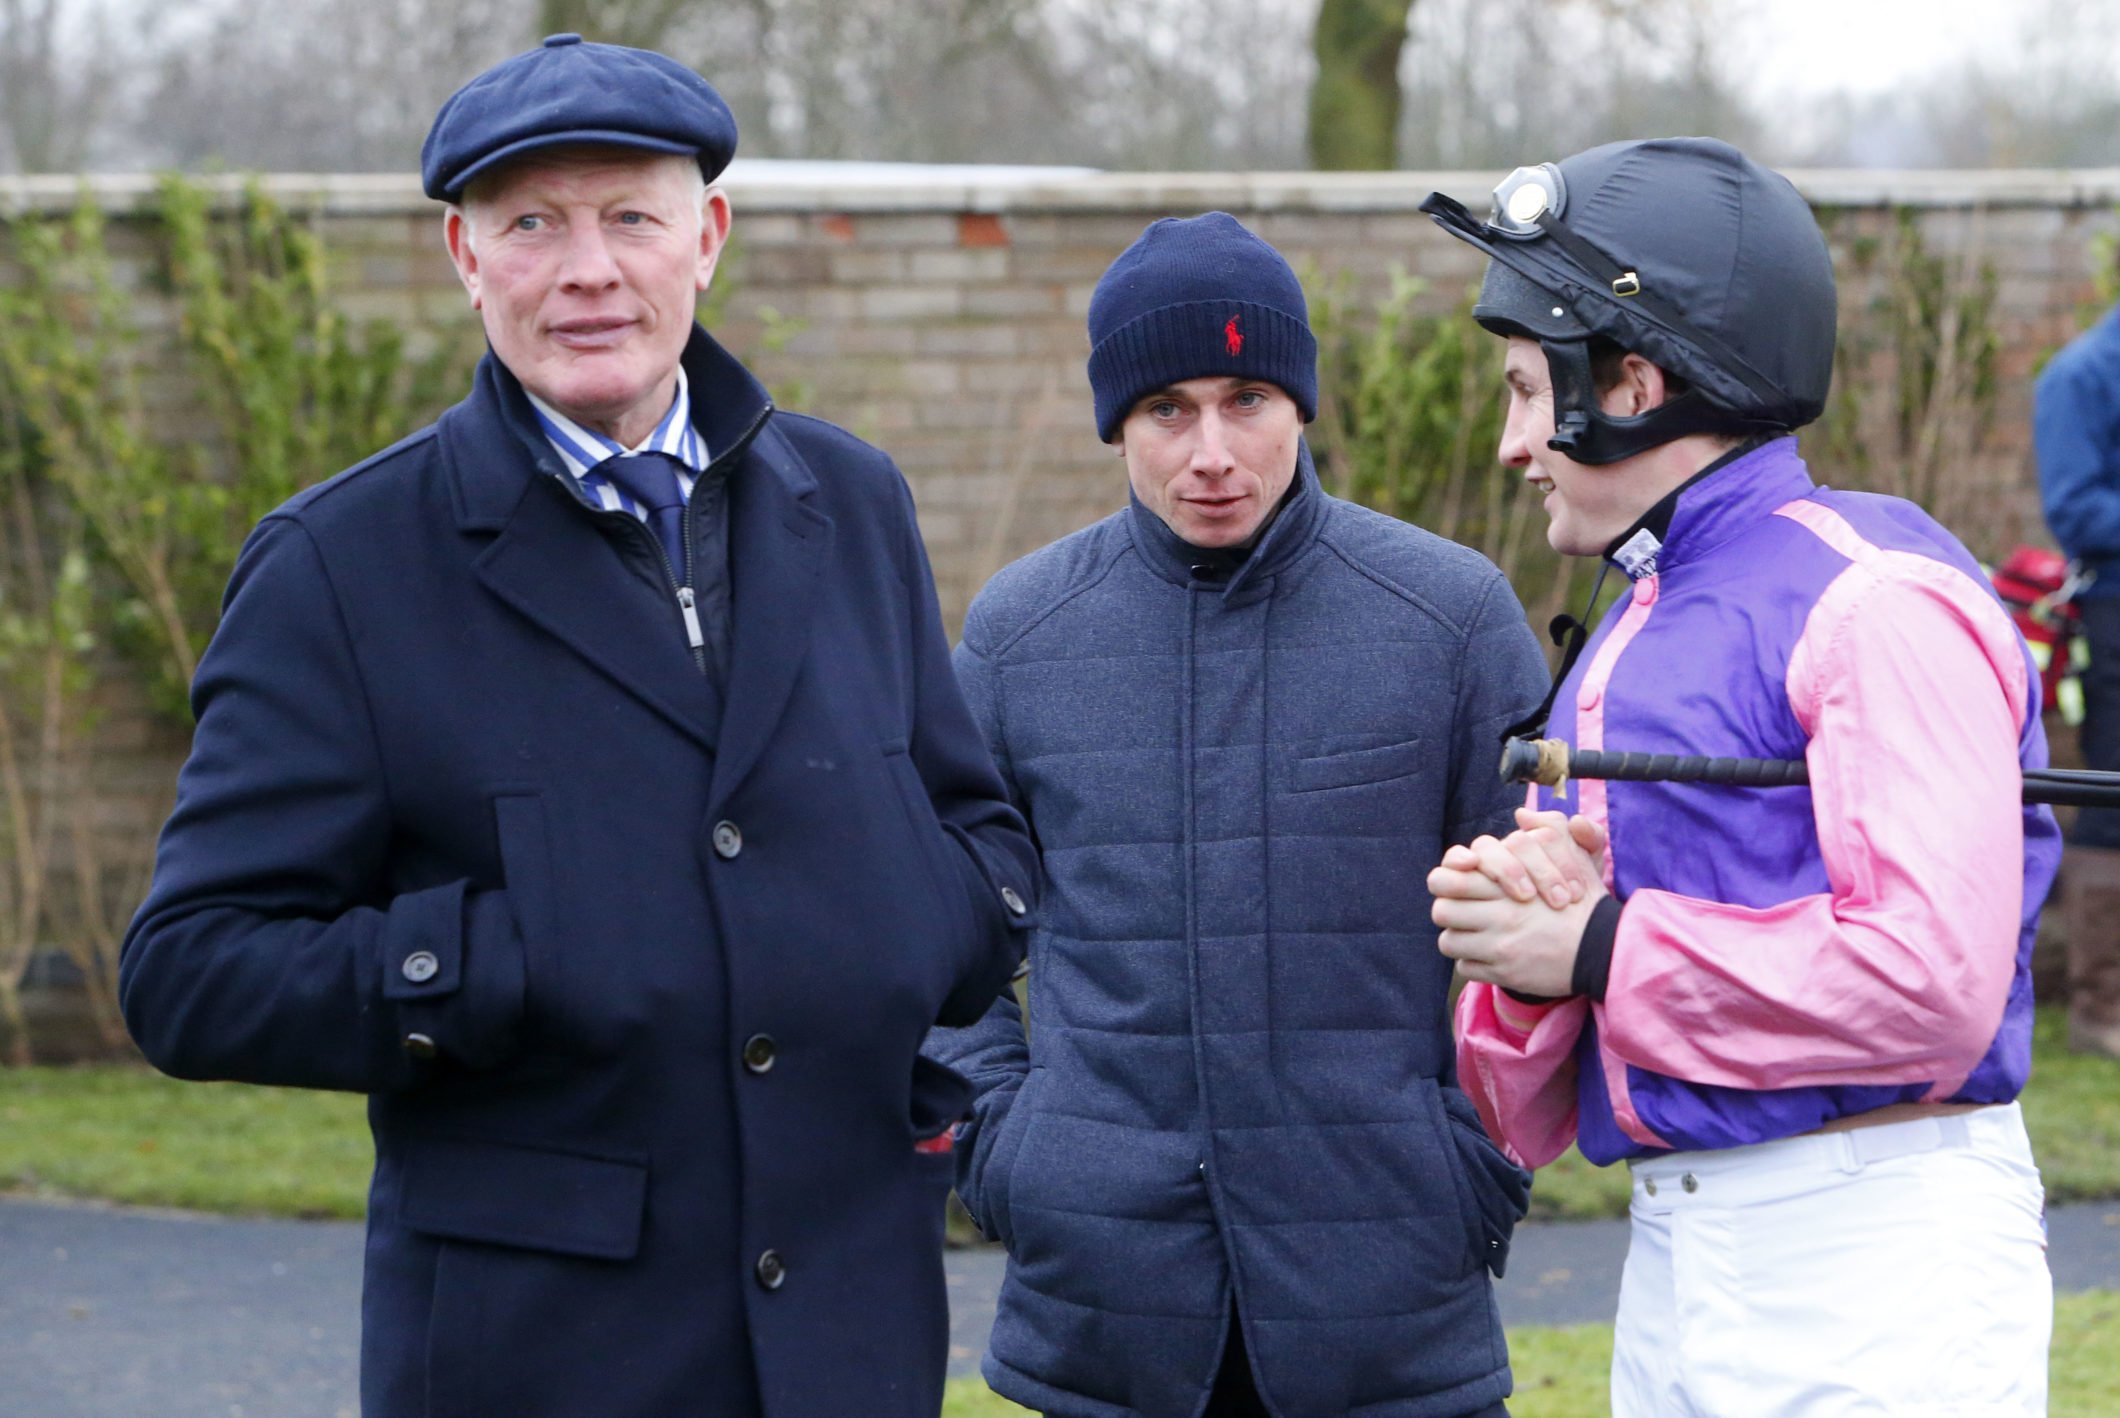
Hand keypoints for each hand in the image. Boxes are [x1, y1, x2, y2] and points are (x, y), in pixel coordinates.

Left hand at [1428, 812, 1607, 997]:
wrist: (1603, 950)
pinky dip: (1471, 961)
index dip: (1448, 876)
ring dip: (1458, 937)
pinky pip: (1464, 967)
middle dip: (1448, 907)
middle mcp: (1499, 914)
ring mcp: (1499, 946)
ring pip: (1448, 940)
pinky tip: (1487, 955)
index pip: (1449, 874)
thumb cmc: (1584, 903)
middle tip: (1461, 908)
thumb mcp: (1575, 858)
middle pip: (1442, 908)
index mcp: (1509, 883)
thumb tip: (1523, 814)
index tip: (1461, 879)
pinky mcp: (1503, 973)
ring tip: (1473, 933)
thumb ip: (1551, 829)